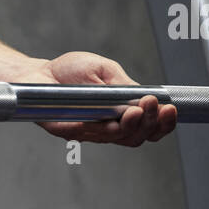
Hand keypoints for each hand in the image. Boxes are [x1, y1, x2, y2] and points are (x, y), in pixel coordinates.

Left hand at [22, 51, 176, 146]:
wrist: (38, 72)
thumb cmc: (71, 72)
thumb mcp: (105, 71)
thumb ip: (124, 86)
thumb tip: (146, 97)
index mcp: (121, 114)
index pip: (148, 127)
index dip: (163, 123)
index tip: (171, 109)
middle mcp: (107, 128)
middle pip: (136, 137)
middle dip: (150, 123)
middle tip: (154, 106)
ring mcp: (87, 132)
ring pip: (116, 138)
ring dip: (130, 125)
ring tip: (138, 110)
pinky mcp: (66, 130)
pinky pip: (86, 133)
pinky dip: (101, 127)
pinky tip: (113, 118)